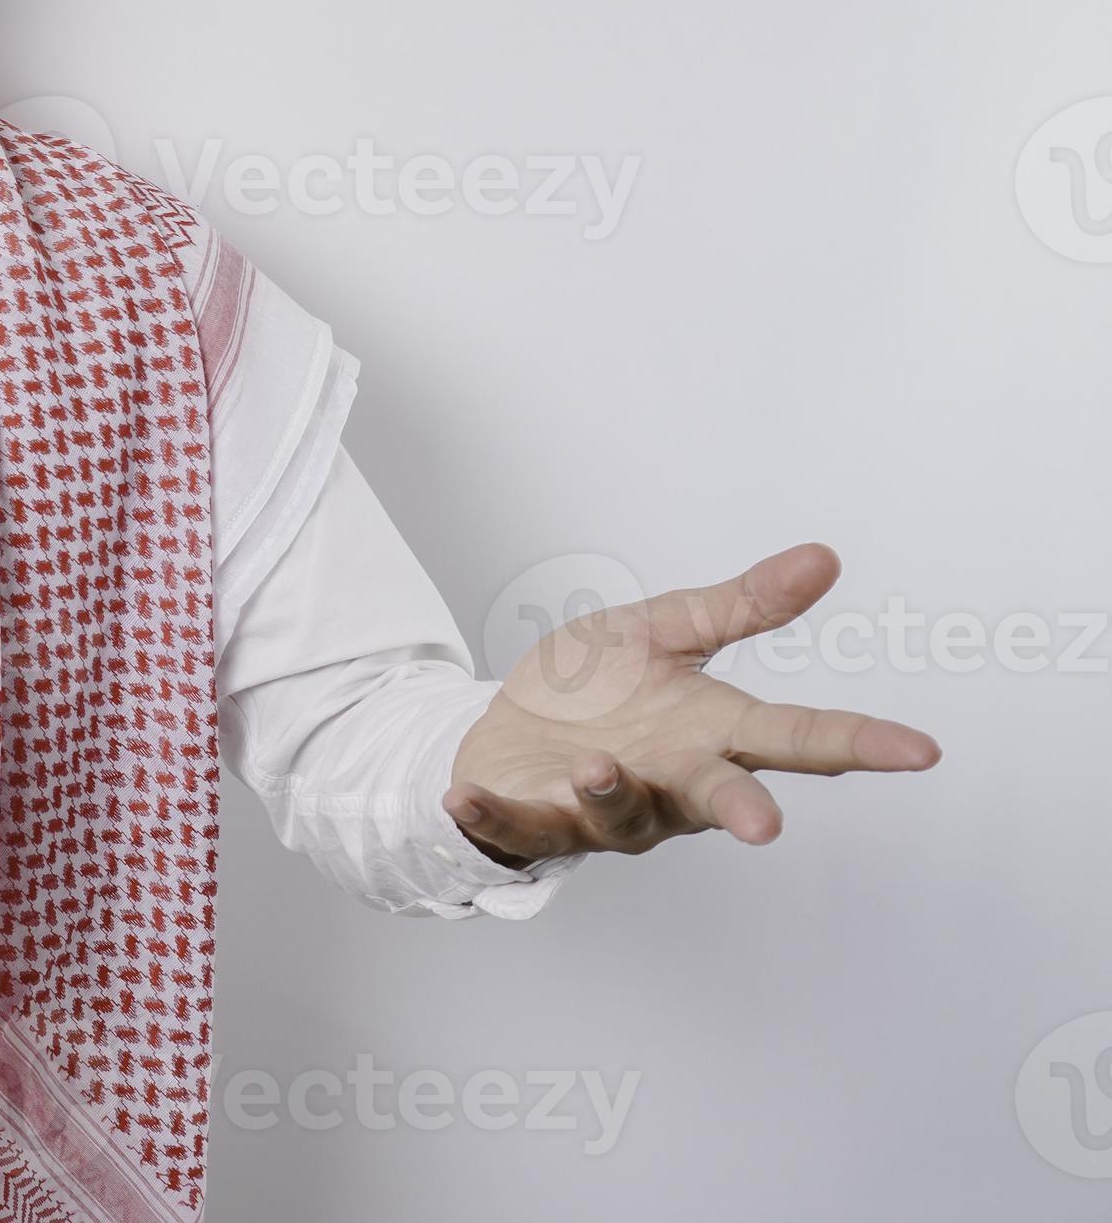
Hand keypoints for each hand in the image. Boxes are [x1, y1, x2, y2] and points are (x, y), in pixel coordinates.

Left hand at [443, 542, 940, 867]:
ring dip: (610, 793)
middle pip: (720, 800)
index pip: (798, 738)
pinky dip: (492, 816)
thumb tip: (824, 555)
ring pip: (621, 814)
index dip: (860, 744)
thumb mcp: (663, 631)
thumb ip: (740, 605)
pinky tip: (462, 798)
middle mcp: (671, 782)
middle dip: (742, 811)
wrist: (508, 722)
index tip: (920, 749)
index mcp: (711, 731)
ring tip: (593, 762)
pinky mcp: (538, 818)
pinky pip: (517, 827)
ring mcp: (606, 807)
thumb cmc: (598, 686)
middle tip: (767, 825)